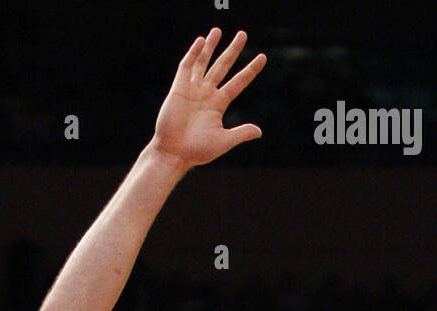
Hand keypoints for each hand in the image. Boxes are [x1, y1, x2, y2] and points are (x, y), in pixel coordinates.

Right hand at [152, 29, 265, 169]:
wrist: (174, 153)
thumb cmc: (197, 151)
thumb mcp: (223, 142)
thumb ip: (241, 133)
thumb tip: (259, 131)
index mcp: (218, 105)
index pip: (238, 82)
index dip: (250, 70)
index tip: (263, 57)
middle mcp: (206, 94)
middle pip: (223, 66)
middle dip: (233, 51)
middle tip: (243, 34)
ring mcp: (192, 90)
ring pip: (204, 62)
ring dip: (210, 47)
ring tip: (218, 31)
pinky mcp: (178, 88)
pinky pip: (187, 67)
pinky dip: (193, 53)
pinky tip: (201, 41)